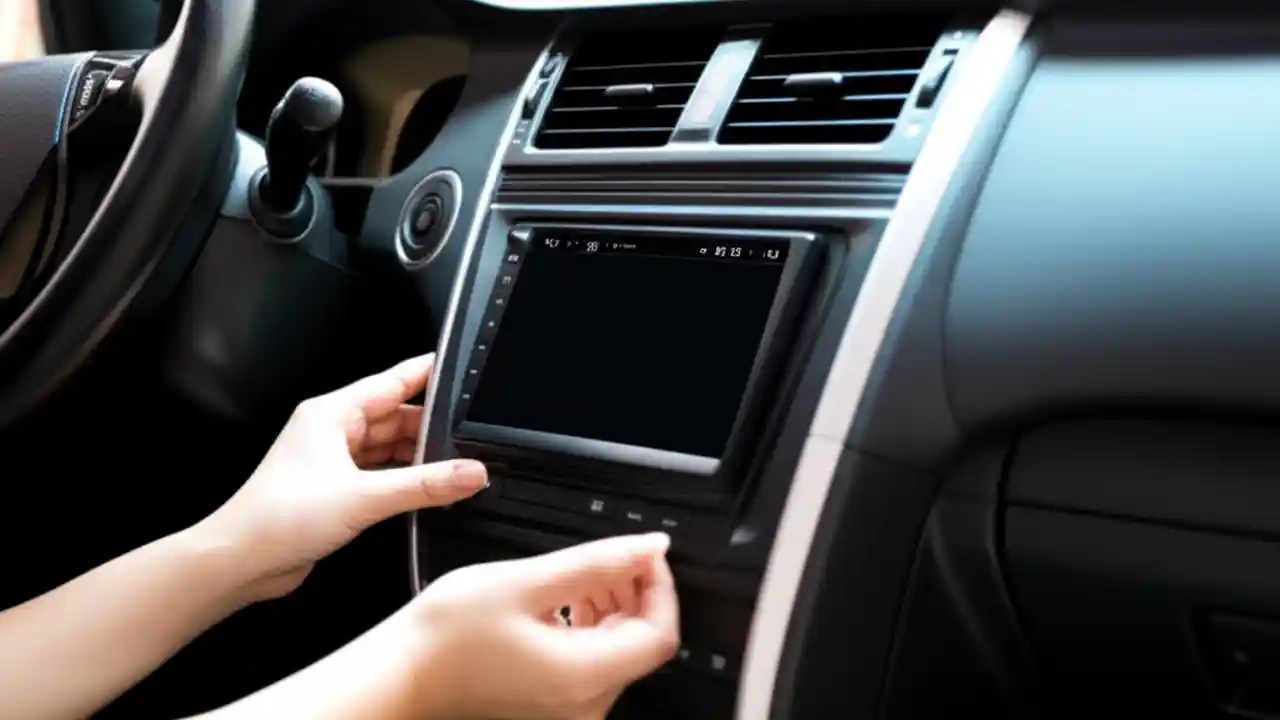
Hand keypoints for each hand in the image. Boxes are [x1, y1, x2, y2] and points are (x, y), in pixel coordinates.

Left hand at [195, 353, 487, 600]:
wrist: (241, 561)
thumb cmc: (279, 519)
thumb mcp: (364, 498)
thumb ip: (424, 486)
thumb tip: (471, 473)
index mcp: (332, 414)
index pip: (392, 381)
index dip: (427, 373)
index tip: (460, 370)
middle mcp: (333, 431)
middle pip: (396, 417)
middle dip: (432, 429)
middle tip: (471, 440)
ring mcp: (334, 460)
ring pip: (390, 447)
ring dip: (419, 458)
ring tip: (456, 467)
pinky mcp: (336, 488)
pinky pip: (381, 473)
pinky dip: (404, 479)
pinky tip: (428, 490)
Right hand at [402, 533, 680, 719]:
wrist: (401, 675)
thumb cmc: (447, 635)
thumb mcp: (527, 582)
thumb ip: (595, 563)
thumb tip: (649, 548)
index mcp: (584, 677)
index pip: (660, 633)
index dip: (660, 586)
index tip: (644, 552)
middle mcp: (585, 705)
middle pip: (641, 643)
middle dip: (634, 591)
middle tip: (611, 555)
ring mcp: (569, 710)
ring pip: (617, 651)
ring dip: (613, 606)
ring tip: (583, 574)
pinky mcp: (552, 705)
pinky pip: (591, 664)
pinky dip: (590, 627)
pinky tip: (566, 601)